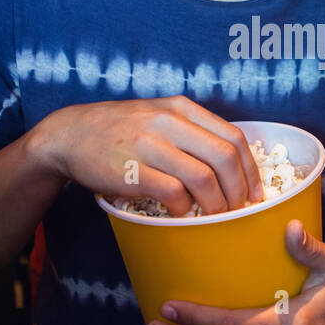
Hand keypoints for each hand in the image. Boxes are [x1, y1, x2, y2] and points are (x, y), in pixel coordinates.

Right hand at [32, 95, 264, 214]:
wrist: (70, 134)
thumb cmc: (120, 130)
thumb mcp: (159, 116)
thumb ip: (192, 132)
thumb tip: (231, 166)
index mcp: (181, 109)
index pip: (233, 137)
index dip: (250, 170)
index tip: (255, 192)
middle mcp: (169, 122)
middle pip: (224, 158)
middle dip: (239, 190)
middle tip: (238, 209)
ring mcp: (149, 145)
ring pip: (203, 178)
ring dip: (215, 204)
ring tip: (213, 216)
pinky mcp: (132, 170)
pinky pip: (172, 193)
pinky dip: (184, 208)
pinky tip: (180, 213)